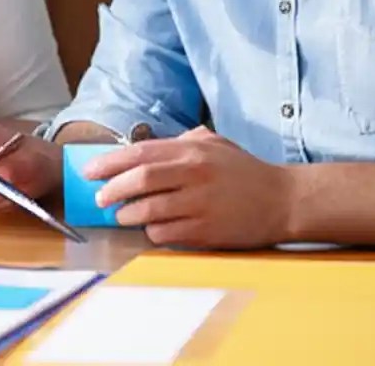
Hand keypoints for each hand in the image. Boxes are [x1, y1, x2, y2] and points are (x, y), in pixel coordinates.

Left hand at [86, 127, 292, 248]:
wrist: (284, 200)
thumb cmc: (245, 172)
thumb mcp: (215, 144)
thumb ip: (181, 142)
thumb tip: (143, 149)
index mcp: (193, 150)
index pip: (140, 153)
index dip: (109, 162)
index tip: (90, 171)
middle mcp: (195, 174)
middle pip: (139, 180)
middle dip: (112, 189)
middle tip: (99, 198)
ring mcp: (201, 204)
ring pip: (149, 210)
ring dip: (128, 215)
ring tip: (122, 216)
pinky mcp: (207, 231)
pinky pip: (166, 233)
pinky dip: (152, 232)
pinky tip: (152, 230)